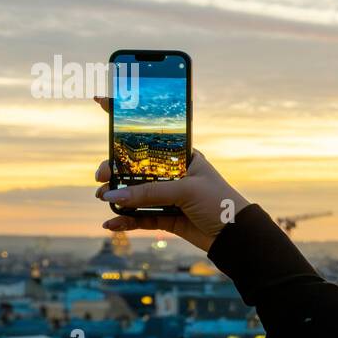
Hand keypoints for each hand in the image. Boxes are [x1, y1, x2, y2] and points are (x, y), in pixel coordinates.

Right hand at [93, 96, 249, 251]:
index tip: (102, 100)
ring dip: (117, 195)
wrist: (237, 237)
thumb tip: (113, 195)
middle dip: (115, 169)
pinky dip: (124, 220)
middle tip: (101, 176)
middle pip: (137, 166)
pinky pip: (139, 217)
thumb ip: (149, 192)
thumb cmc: (220, 203)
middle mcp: (173, 174)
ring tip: (102, 198)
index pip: (152, 135)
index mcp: (183, 157)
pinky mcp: (166, 217)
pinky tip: (110, 223)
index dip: (127, 120)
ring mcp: (169, 196)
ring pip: (135, 193)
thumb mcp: (187, 190)